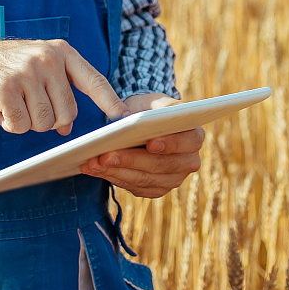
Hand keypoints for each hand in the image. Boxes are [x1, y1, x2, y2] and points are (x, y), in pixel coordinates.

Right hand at [0, 38, 125, 134]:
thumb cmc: (8, 67)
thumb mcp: (40, 68)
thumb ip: (60, 91)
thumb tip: (67, 127)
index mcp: (61, 52)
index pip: (94, 81)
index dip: (112, 102)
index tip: (128, 118)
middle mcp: (47, 58)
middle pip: (67, 113)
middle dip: (48, 120)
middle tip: (29, 106)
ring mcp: (27, 72)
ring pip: (43, 122)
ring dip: (27, 122)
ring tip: (13, 104)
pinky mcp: (7, 88)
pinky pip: (20, 125)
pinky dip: (9, 124)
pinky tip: (0, 107)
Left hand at [82, 93, 203, 198]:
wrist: (142, 125)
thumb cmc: (149, 109)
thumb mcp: (154, 100)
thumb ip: (156, 107)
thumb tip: (136, 119)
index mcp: (194, 136)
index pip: (188, 142)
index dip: (170, 144)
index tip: (150, 142)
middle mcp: (189, 162)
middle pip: (160, 165)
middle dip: (131, 160)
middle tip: (106, 155)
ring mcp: (173, 179)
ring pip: (144, 179)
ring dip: (116, 171)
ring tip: (93, 162)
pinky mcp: (156, 189)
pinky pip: (135, 187)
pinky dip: (113, 178)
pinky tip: (95, 169)